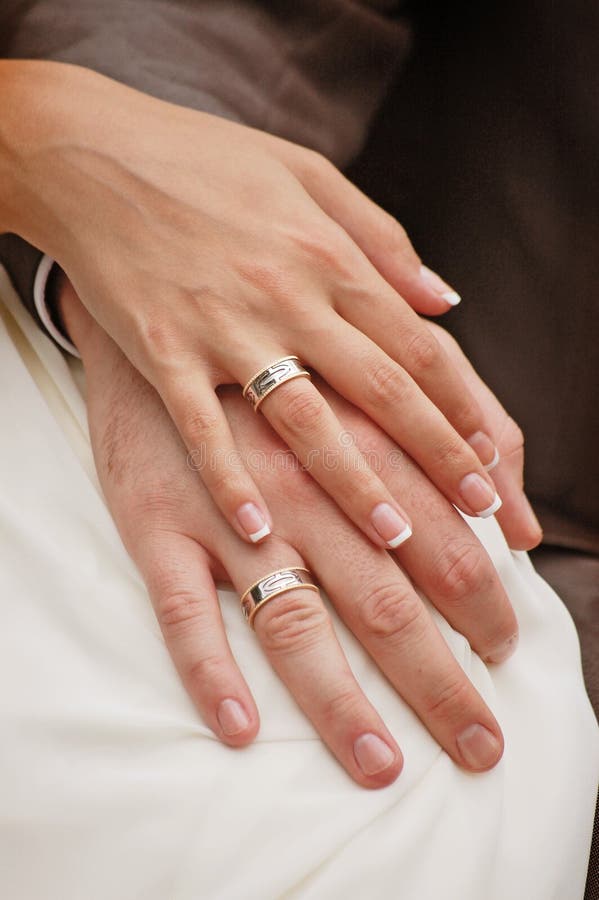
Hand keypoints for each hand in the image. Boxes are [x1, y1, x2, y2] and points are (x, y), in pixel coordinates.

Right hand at [3, 60, 504, 548]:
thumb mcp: (307, 173)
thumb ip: (380, 237)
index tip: (491, 451)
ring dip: (353, 480)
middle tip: (478, 507)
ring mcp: (223, 328)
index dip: (461, 402)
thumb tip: (442, 297)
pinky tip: (258, 527)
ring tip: (395, 534)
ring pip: (303, 417)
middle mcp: (286, 296)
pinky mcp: (163, 353)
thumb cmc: (205, 161)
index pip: (415, 343)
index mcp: (327, 254)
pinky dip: (229, 479)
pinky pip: (202, 428)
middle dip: (437, 451)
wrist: (95, 155)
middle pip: (379, 387)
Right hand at [59, 282, 532, 788]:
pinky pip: (180, 607)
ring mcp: (227, 503)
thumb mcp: (376, 344)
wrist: (164, 278)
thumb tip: (512, 481)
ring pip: (291, 614)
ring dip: (339, 698)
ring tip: (381, 763)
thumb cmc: (278, 319)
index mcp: (361, 428)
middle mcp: (302, 475)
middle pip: (387, 592)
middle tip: (481, 743)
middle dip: (442, 674)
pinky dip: (209, 669)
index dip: (486, 595)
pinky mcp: (156, 518)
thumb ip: (454, 396)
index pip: (446, 529)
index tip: (510, 648)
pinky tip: (240, 728)